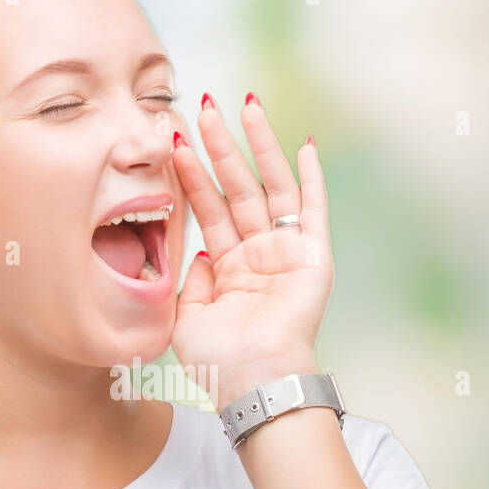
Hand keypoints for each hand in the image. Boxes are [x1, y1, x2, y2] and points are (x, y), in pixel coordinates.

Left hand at [169, 93, 333, 412]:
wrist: (253, 381)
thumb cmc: (219, 361)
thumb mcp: (186, 318)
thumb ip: (189, 282)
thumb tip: (198, 255)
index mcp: (228, 269)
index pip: (208, 210)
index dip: (192, 175)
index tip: (174, 141)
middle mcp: (257, 255)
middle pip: (237, 188)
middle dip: (221, 147)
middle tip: (204, 107)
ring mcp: (286, 253)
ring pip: (271, 187)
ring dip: (258, 148)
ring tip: (244, 107)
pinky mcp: (314, 257)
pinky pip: (314, 210)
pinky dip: (312, 179)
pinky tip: (304, 146)